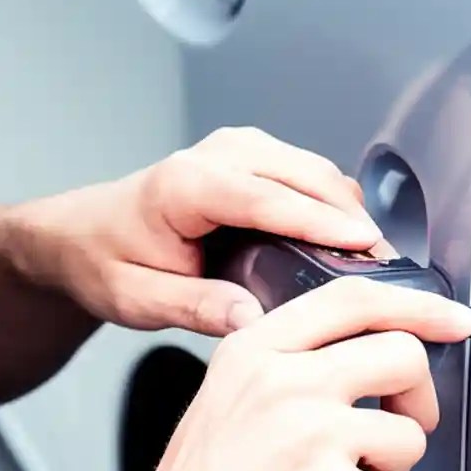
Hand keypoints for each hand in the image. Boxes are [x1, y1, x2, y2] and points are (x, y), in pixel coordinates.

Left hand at [3, 127, 384, 335]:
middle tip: (389, 274)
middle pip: (306, 177)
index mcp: (186, 185)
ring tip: (377, 266)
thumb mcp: (136, 298)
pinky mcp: (252, 158)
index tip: (365, 246)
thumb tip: (252, 320)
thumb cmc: (103, 261)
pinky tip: (347, 247)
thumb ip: (194, 308)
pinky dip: (334, 204)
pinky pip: (308, 175)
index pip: (268, 198)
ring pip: (315, 172)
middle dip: (353, 220)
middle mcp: (217, 155)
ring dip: (350, 212)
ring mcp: (238, 150)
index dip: (322, 223)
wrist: (81, 235)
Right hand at [98, 277, 470, 470]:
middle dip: (416, 400)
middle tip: (392, 433)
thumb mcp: (226, 402)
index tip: (451, 320)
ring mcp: (311, 433)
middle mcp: (282, 381)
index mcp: (252, 352)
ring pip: (410, 436)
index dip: (416, 305)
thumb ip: (287, 366)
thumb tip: (369, 354)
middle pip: (402, 356)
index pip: (352, 298)